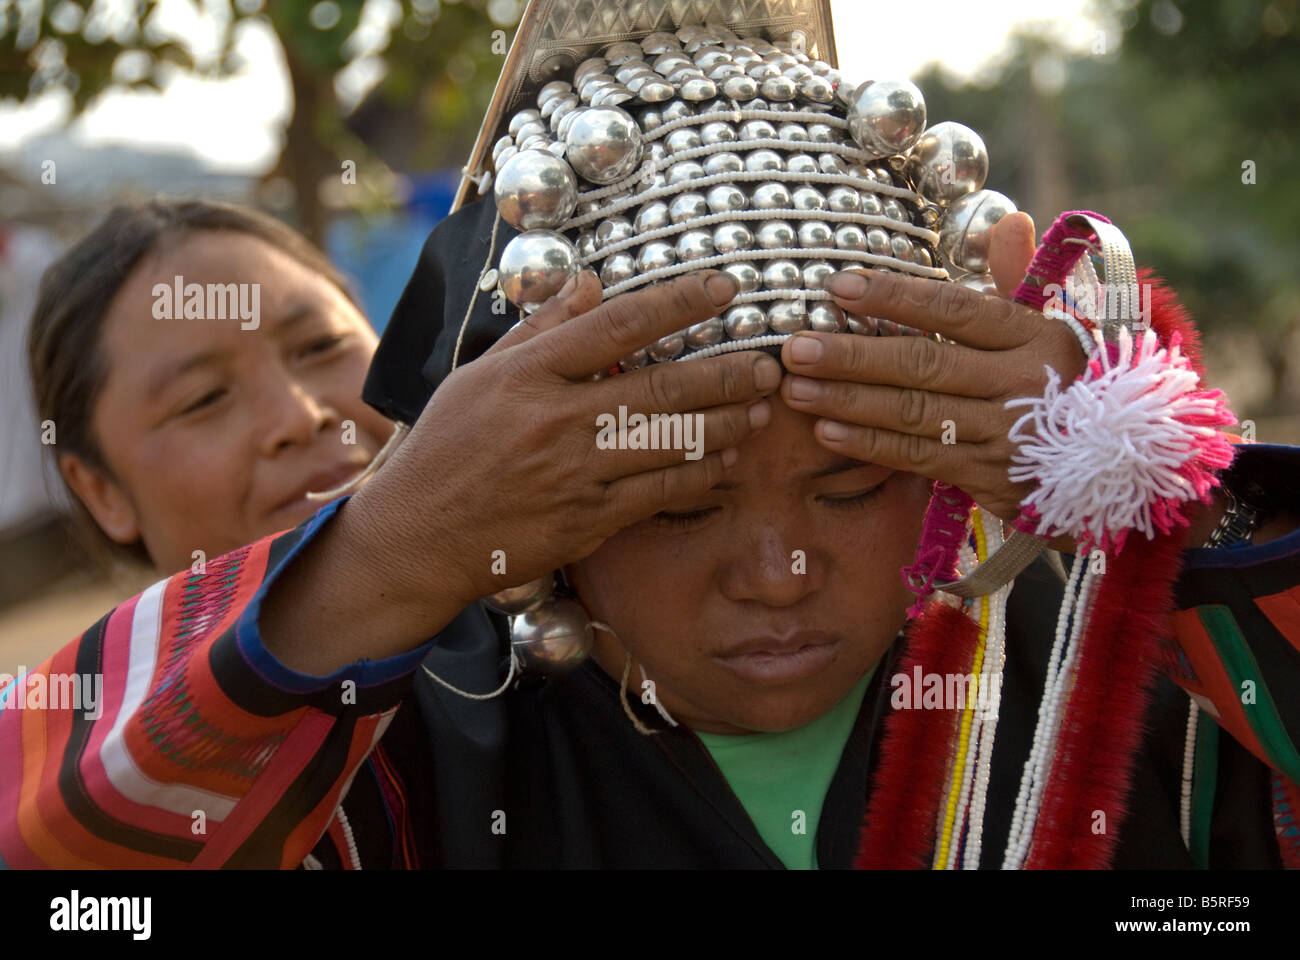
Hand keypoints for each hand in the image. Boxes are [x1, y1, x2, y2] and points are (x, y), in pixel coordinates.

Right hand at [262, 271, 781, 671]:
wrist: (417, 535)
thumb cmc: (446, 448)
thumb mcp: (479, 376)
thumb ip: (540, 330)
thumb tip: (590, 284)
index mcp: (528, 373)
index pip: (617, 325)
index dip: (678, 302)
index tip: (724, 288)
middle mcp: (556, 419)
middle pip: (661, 387)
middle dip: (725, 372)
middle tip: (767, 362)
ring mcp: (574, 474)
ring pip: (671, 442)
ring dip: (726, 423)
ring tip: (761, 406)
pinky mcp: (586, 521)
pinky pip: (660, 493)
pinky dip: (700, 474)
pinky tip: (728, 459)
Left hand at [779, 213, 1088, 521]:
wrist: (1122, 465)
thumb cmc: (1070, 382)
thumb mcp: (1055, 326)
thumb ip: (1017, 279)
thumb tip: (1009, 221)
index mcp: (1034, 336)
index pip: (954, 310)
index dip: (893, 297)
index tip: (837, 286)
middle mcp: (1020, 383)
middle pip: (922, 364)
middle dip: (851, 355)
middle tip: (794, 347)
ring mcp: (1006, 435)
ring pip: (912, 413)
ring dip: (848, 401)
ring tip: (795, 388)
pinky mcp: (992, 479)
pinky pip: (920, 458)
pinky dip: (870, 444)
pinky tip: (827, 430)